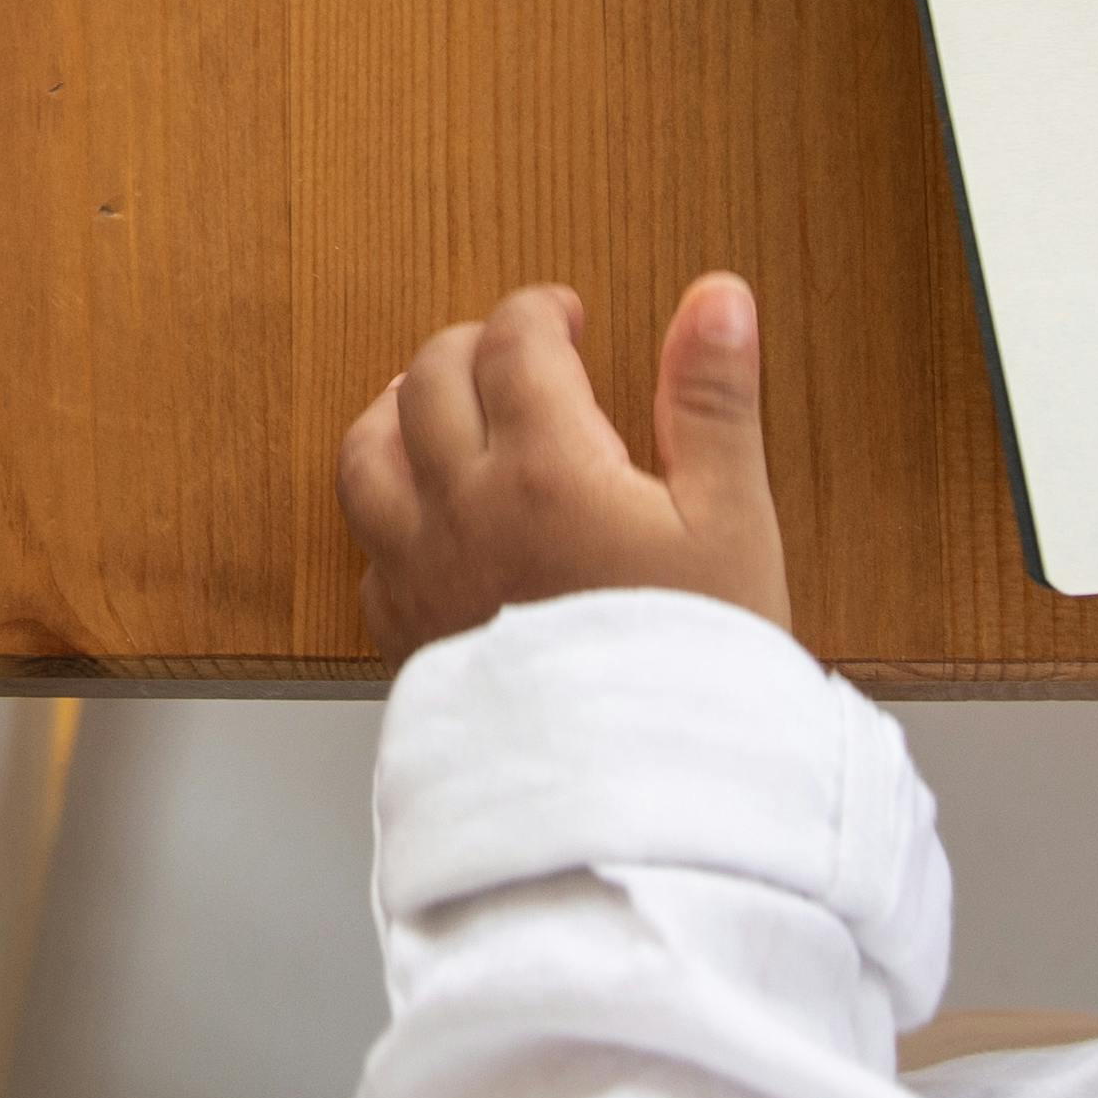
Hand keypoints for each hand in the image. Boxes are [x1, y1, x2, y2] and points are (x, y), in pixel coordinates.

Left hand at [340, 277, 788, 654]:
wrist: (642, 800)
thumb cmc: (697, 664)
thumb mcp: (731, 519)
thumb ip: (712, 399)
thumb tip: (716, 298)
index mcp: (543, 466)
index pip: (513, 343)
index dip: (537, 311)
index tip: (565, 314)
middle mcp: (463, 510)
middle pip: (428, 382)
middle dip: (469, 346)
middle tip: (511, 350)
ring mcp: (423, 575)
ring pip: (366, 457)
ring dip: (396, 412)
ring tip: (428, 402)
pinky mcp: (410, 638)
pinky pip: (367, 550)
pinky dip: (385, 511)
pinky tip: (420, 517)